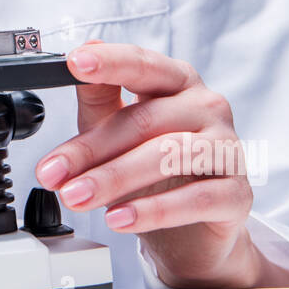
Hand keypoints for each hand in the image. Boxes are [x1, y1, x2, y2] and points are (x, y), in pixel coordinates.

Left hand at [35, 40, 259, 288]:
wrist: (196, 232)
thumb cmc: (156, 170)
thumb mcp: (118, 129)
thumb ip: (99, 98)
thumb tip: (80, 55)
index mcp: (178, 82)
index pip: (142, 64)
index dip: (109, 62)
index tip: (74, 62)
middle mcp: (207, 107)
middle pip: (145, 120)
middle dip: (90, 149)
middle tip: (52, 173)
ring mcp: (227, 148)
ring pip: (168, 157)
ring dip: (114, 179)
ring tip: (77, 197)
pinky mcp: (237, 193)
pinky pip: (196, 199)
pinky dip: (153, 210)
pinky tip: (119, 218)